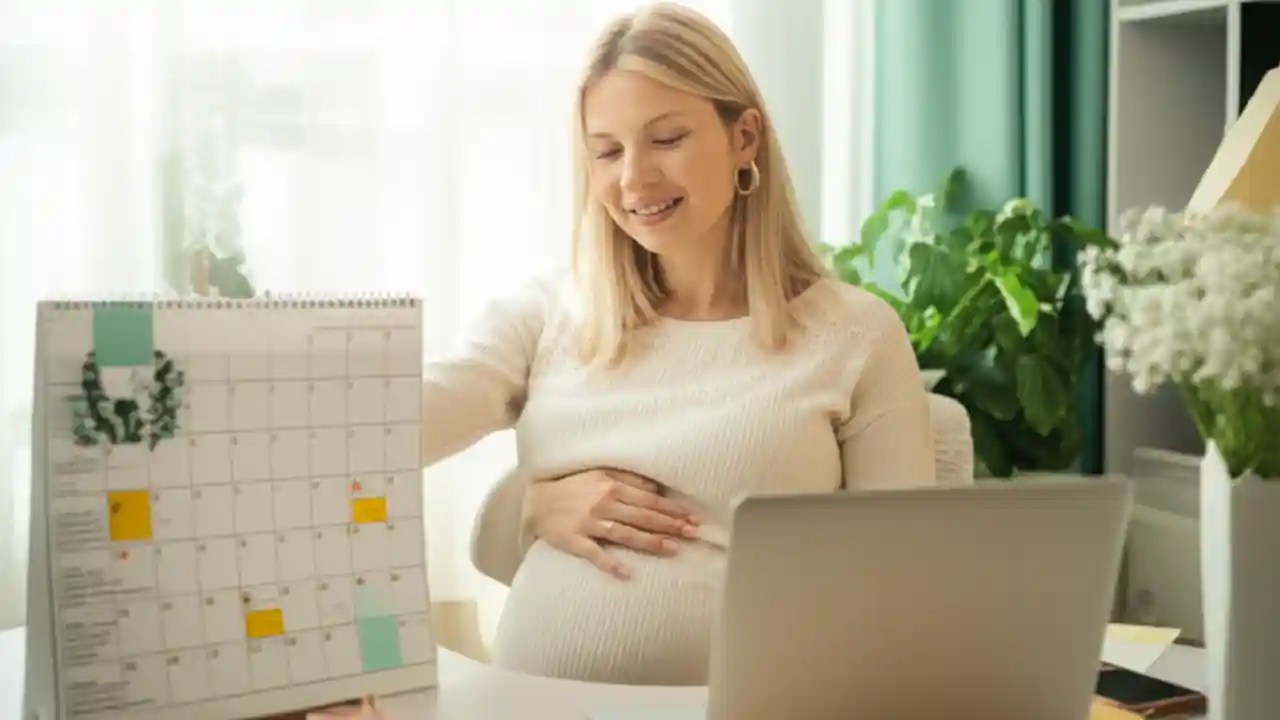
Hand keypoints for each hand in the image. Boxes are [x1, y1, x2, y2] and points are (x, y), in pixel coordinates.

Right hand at [522, 468, 699, 578]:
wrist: (536, 501)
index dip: (672, 509)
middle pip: (643, 517)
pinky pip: (594, 553)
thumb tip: (655, 488)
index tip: (692, 518)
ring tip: (672, 549)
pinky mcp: (575, 540)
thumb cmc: (572, 487)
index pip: (649, 500)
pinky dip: (610, 563)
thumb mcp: (599, 474)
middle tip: (692, 533)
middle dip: (670, 525)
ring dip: (650, 542)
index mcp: (611, 487)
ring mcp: (589, 523)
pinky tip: (626, 573)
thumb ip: (628, 479)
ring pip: (626, 534)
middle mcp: (604, 504)